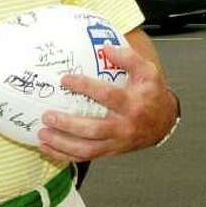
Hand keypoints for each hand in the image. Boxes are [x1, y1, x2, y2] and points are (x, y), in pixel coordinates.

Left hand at [37, 43, 177, 161]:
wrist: (163, 122)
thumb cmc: (152, 94)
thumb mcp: (148, 71)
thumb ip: (129, 57)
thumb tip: (105, 49)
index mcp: (133, 104)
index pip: (107, 96)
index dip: (85, 87)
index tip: (65, 79)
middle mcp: (124, 126)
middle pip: (94, 129)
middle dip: (68, 124)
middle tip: (47, 115)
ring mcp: (117, 142)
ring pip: (88, 149)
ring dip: (62, 144)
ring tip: (42, 134)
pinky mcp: (111, 151)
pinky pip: (86, 157)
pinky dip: (65, 155)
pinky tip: (48, 148)